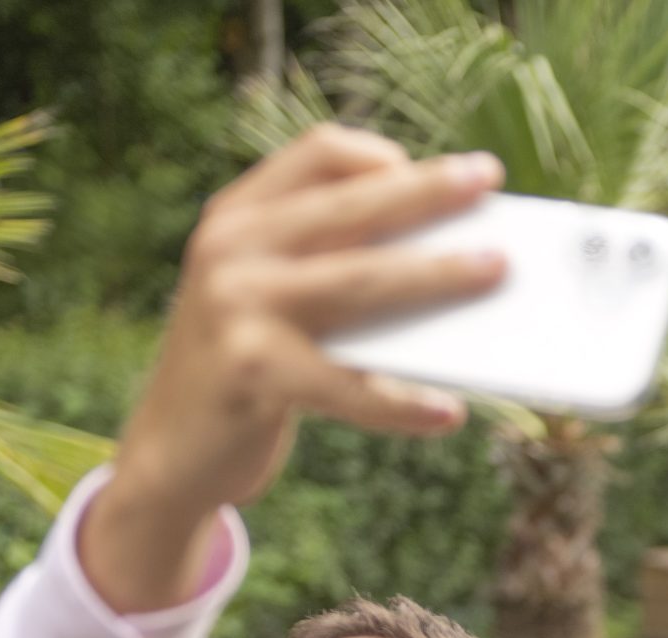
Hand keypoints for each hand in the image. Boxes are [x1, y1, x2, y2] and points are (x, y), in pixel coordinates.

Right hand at [86, 125, 506, 609]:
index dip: (384, 155)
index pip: (317, 153)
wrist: (172, 453)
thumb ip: (332, 268)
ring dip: (438, 274)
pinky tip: (448, 413)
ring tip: (496, 272)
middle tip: (489, 183)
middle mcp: (231, 247)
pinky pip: (352, 386)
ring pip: (361, 281)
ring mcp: (236, 305)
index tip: (445, 172)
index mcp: (238, 217)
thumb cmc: (250, 370)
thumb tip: (445, 259)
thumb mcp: (274, 300)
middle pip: (351, 205)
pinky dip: (404, 404)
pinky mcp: (253, 371)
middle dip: (428, 191)